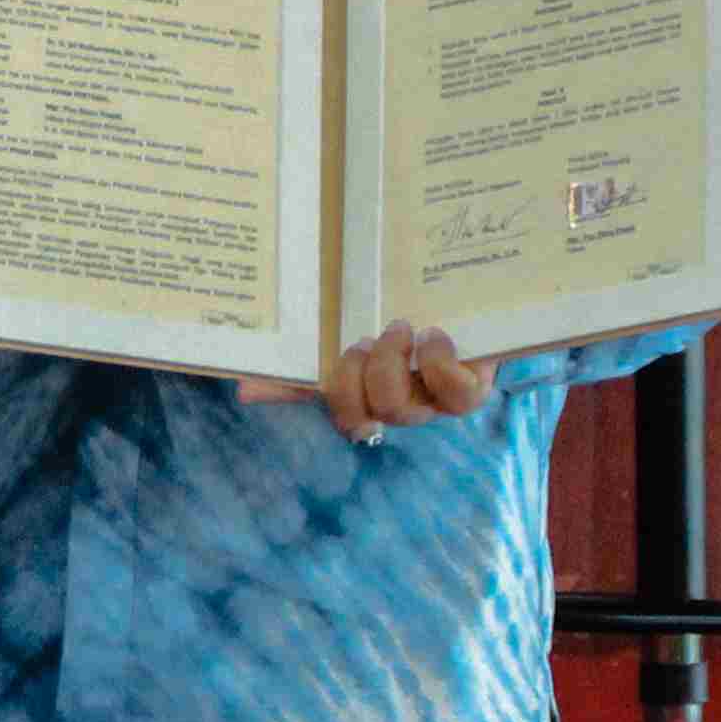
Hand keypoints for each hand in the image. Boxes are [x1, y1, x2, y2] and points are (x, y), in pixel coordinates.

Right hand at [238, 322, 486, 444]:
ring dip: (390, 368)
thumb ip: (305, 363)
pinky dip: (438, 364)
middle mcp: (403, 405)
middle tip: (366, 338)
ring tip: (401, 329)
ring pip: (401, 410)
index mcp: (373, 394)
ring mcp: (436, 401)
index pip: (340, 413)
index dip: (325, 395)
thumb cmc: (412, 326)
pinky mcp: (473, 389)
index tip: (327, 355)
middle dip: (355, 377)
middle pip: (364, 417)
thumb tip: (242, 388)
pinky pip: (455, 396)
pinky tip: (434, 337)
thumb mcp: (357, 335)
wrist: (478, 304)